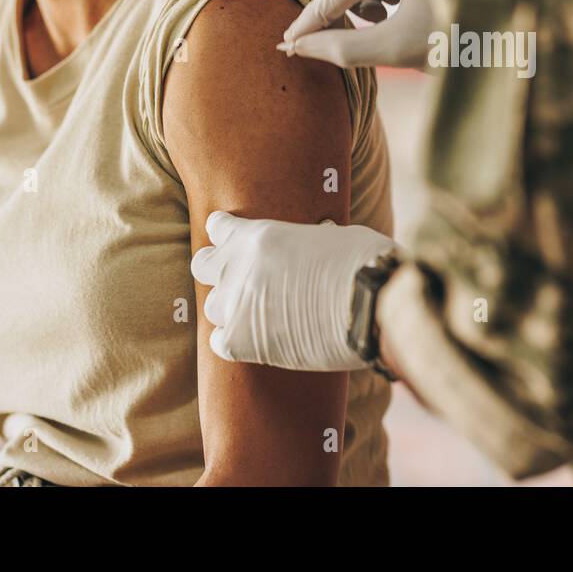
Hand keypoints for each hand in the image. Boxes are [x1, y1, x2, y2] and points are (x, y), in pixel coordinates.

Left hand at [191, 212, 398, 369]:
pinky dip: (234, 341)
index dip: (226, 234)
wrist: (370, 304)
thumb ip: (298, 243)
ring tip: (257, 312)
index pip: (219, 228)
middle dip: (217, 269)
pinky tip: (254, 338)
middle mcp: (239, 268)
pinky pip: (220, 342)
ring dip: (231, 307)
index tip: (232, 238)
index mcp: (259, 235)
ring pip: (213, 306)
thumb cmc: (362, 263)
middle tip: (239, 277)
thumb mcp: (327, 236)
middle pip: (202, 266)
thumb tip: (305, 249)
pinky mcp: (242, 342)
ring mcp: (236, 306)